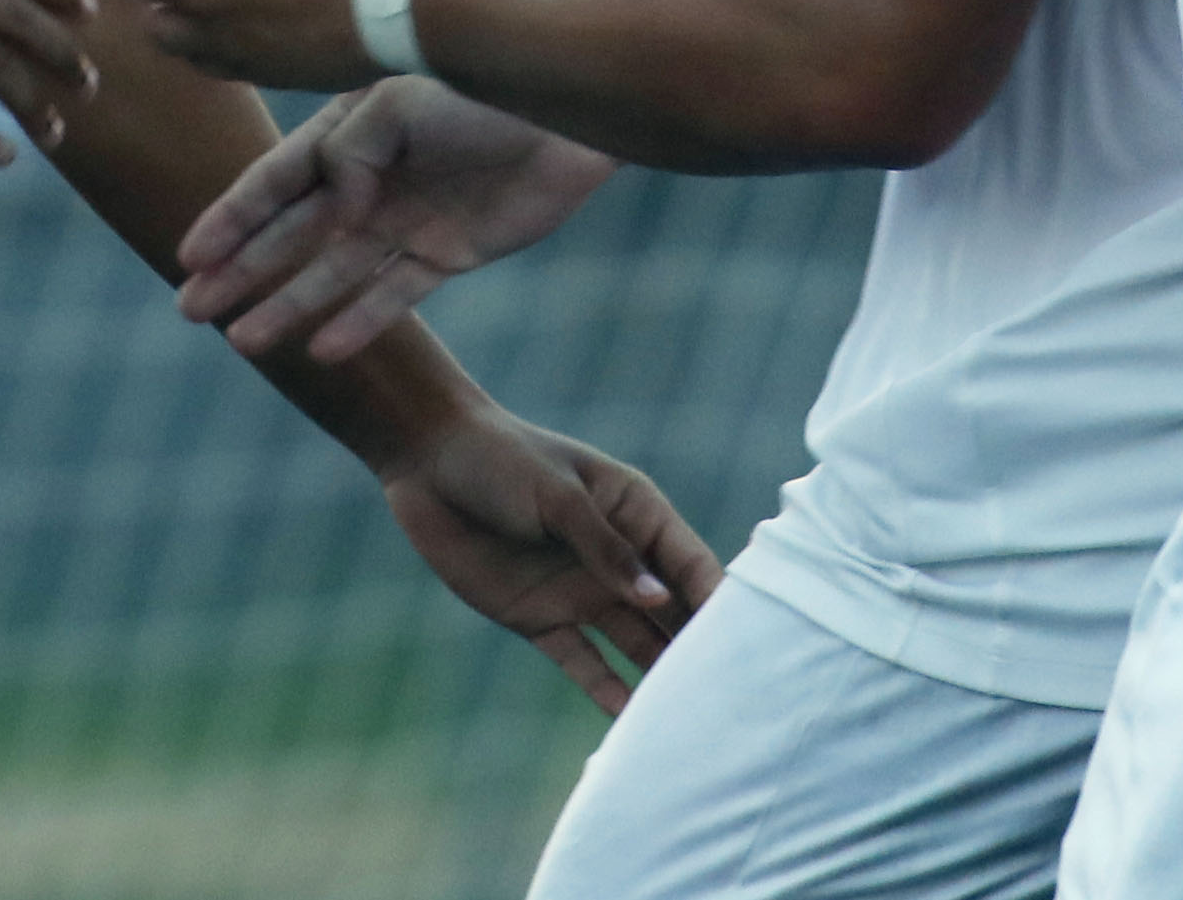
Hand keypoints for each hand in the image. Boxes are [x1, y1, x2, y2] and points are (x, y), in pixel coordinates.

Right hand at [175, 80, 618, 360]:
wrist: (563, 112)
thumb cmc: (478, 90)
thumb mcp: (398, 100)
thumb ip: (350, 149)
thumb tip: (330, 204)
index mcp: (346, 133)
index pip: (274, 181)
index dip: (230, 219)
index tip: (188, 258)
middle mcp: (367, 181)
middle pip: (290, 235)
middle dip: (240, 272)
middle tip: (191, 312)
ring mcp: (404, 220)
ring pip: (332, 273)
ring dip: (287, 305)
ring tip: (243, 341)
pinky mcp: (448, 253)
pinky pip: (393, 294)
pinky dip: (359, 322)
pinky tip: (322, 350)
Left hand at [380, 404, 723, 715]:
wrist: (426, 462)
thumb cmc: (499, 458)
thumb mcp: (557, 496)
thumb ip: (604, 548)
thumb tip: (659, 601)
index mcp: (636, 513)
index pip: (693, 566)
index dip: (724, 605)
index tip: (757, 647)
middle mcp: (619, 559)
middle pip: (672, 614)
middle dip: (701, 653)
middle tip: (734, 702)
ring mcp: (582, 591)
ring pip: (635, 645)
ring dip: (660, 679)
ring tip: (693, 724)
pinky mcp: (541, 618)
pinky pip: (583, 662)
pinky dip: (606, 691)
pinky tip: (631, 722)